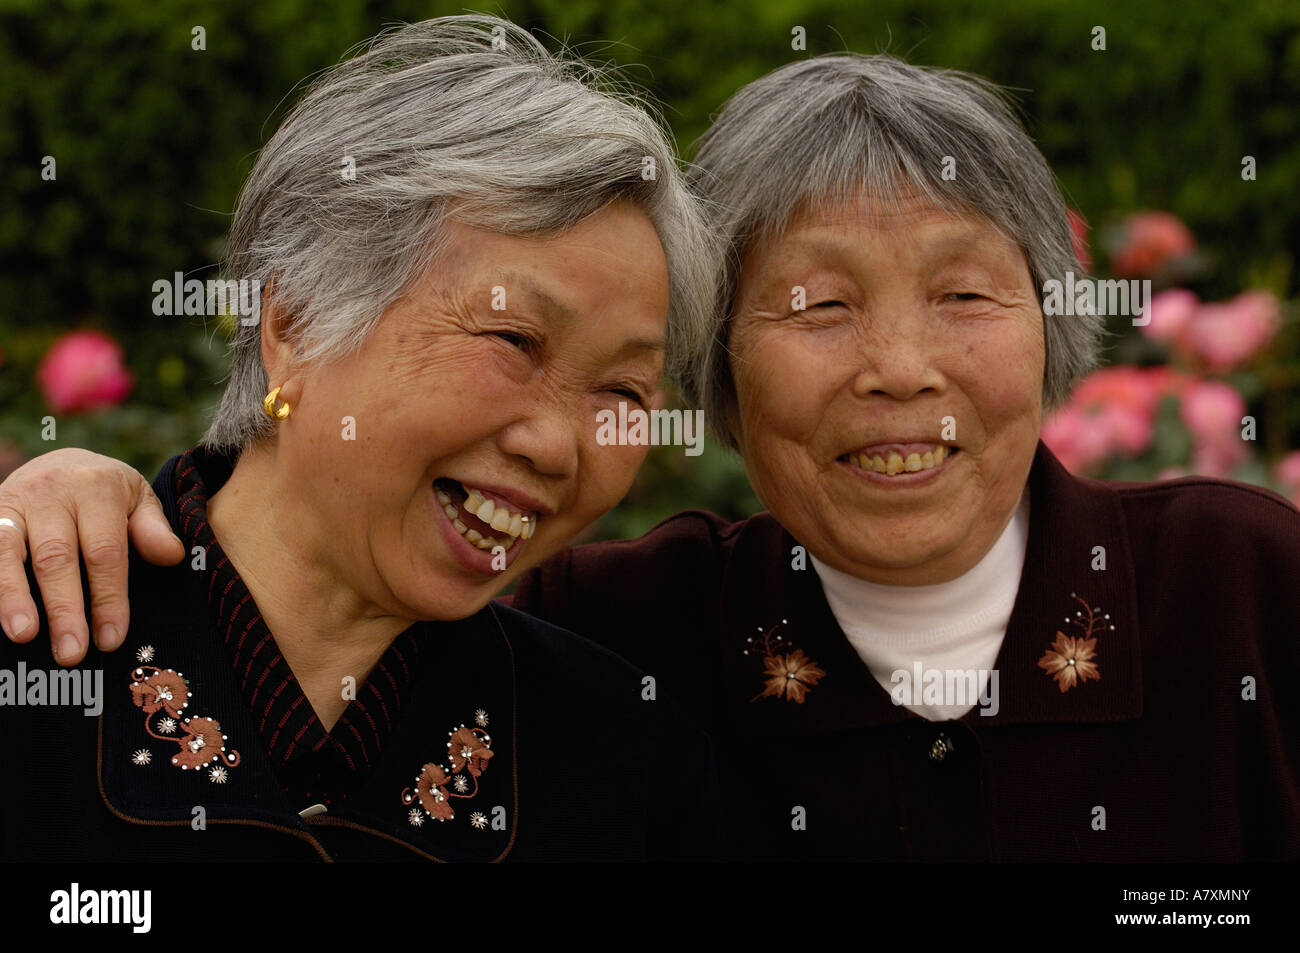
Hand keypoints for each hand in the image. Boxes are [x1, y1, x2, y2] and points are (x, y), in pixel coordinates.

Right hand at [0, 449, 184, 664]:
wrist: (59, 463)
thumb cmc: (105, 492)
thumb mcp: (137, 498)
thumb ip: (152, 528)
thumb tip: (172, 557)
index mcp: (96, 488)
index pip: (105, 552)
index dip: (108, 598)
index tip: (111, 638)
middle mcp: (50, 492)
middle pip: (56, 557)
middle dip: (64, 608)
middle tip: (72, 652)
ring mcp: (12, 503)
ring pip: (9, 552)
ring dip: (14, 597)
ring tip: (23, 635)